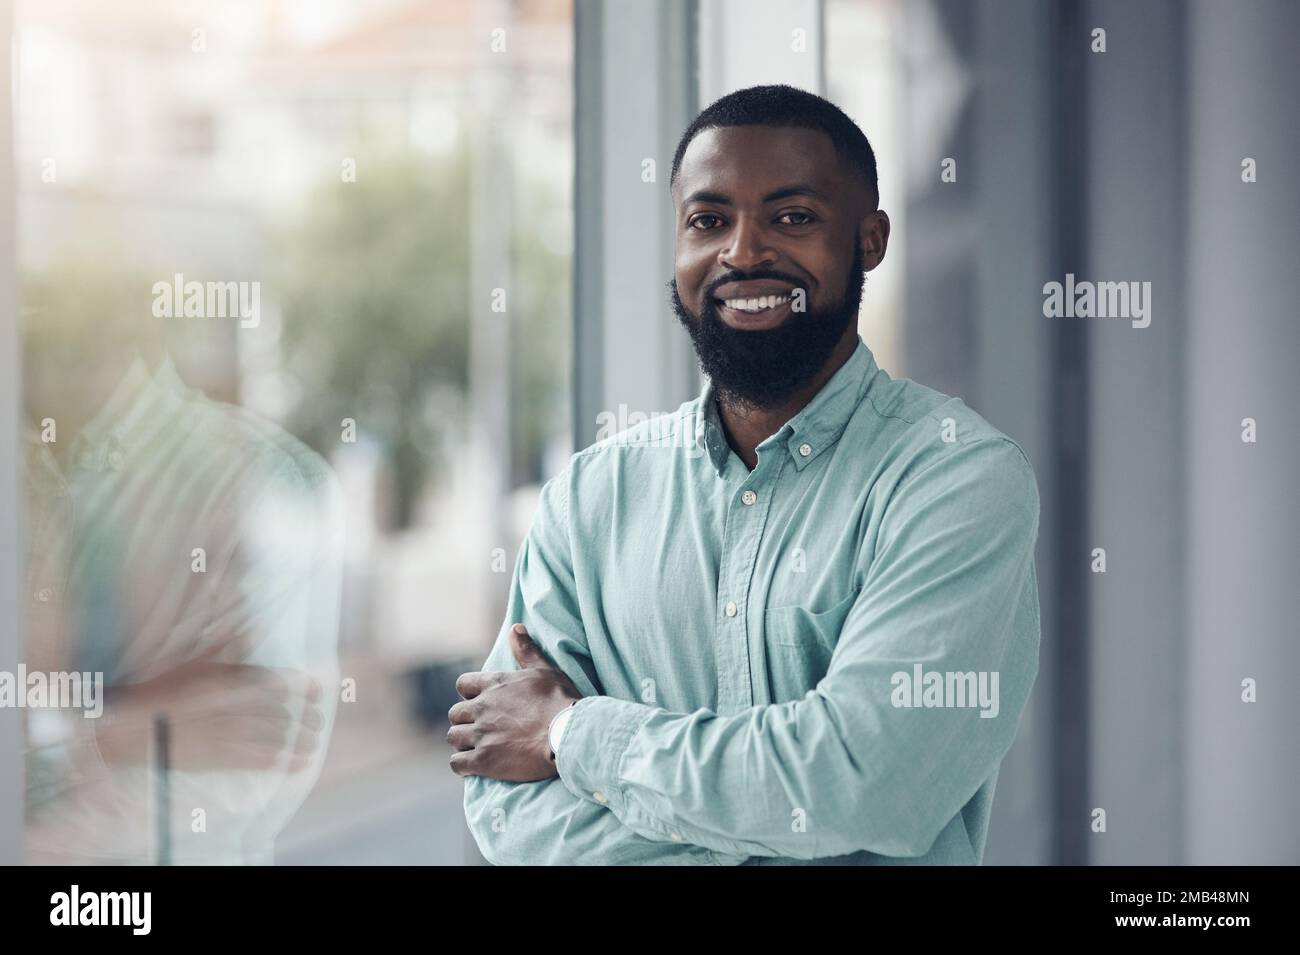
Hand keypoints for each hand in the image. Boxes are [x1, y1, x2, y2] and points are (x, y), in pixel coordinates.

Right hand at [93, 644, 324, 772]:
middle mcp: (233, 705)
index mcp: (228, 680)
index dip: (301, 687)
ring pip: (277, 736)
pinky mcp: (220, 757)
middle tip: (318, 721)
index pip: (276, 681)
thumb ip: (225, 645)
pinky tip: (300, 763)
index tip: (316, 691)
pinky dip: (285, 762)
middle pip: (282, 711)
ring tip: (313, 743)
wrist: (131, 730)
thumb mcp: (193, 661)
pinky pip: (261, 760)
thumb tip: (252, 630)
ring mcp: (228, 733)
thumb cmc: (161, 691)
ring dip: (301, 740)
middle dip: (305, 718)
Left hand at [447, 624, 581, 780]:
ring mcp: (481, 735)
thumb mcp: (545, 670)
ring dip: (462, 742)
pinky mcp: (484, 761)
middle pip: (455, 714)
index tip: (477, 701)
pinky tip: (473, 766)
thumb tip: (515, 627)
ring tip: (475, 747)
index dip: (468, 694)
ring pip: (453, 737)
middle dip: (464, 720)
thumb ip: (526, 650)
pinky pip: (457, 763)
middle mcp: (482, 708)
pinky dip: (462, 765)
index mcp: (494, 685)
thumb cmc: (559, 701)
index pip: (463, 685)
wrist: (567, 734)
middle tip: (478, 728)